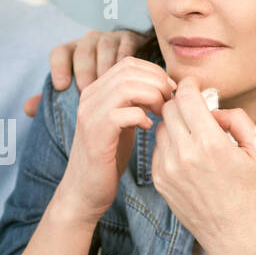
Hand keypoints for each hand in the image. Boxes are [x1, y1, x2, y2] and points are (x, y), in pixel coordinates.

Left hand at [24, 28, 149, 116]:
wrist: (131, 79)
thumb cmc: (97, 90)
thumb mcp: (75, 95)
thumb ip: (51, 101)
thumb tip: (27, 108)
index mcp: (73, 51)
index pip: (60, 52)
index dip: (58, 67)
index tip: (61, 86)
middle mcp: (90, 41)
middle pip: (82, 49)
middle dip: (82, 69)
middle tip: (85, 89)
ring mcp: (112, 38)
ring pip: (104, 45)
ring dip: (104, 65)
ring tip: (105, 86)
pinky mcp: (132, 40)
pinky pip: (126, 46)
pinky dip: (124, 60)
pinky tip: (126, 77)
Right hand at [53, 58, 175, 223]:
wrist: (85, 191)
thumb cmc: (109, 157)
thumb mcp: (123, 122)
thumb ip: (135, 102)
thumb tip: (164, 86)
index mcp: (95, 91)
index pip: (129, 64)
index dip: (155, 72)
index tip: (170, 92)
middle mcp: (89, 98)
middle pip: (129, 71)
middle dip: (157, 83)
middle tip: (169, 103)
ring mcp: (90, 115)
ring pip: (127, 87)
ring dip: (152, 97)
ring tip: (161, 113)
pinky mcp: (96, 135)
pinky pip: (123, 113)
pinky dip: (141, 117)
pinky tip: (146, 128)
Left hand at [151, 76, 255, 254]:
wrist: (232, 232)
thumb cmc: (249, 189)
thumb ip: (237, 118)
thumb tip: (213, 108)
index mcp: (211, 143)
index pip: (186, 97)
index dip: (190, 85)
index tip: (195, 85)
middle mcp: (185, 154)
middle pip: (169, 109)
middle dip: (181, 102)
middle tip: (194, 108)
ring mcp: (168, 168)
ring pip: (161, 128)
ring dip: (175, 124)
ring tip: (193, 135)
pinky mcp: (159, 180)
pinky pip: (157, 149)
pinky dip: (169, 144)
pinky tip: (186, 154)